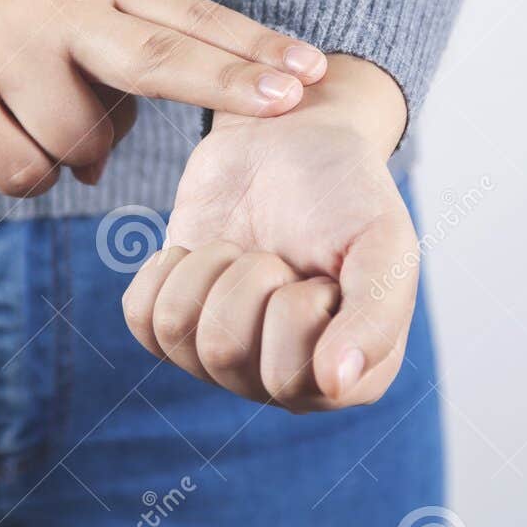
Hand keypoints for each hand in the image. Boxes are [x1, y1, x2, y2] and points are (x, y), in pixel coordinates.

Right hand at [0, 0, 326, 196]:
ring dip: (70, 149)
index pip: (189, 18)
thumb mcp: (60, 4)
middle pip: (163, 59)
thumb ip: (103, 71)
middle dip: (234, 84)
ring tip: (26, 105)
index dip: (253, 47)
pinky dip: (25, 171)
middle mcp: (58, 11)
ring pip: (82, 143)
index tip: (312, 69)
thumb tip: (96, 171)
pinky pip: (26, 173)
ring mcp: (5, 52)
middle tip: (292, 103)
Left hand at [122, 55, 416, 411]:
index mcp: (351, 377)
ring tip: (246, 249)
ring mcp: (228, 361)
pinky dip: (167, 270)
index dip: (298, 304)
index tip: (323, 272)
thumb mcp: (384, 242)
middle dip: (249, 278)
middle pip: (223, 351)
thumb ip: (375, 316)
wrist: (294, 142)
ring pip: (177, 332)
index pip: (288, 375)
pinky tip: (205, 252)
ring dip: (210, 267)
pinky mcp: (180, 325)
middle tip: (279, 255)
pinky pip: (142, 320)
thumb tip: (336, 385)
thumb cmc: (348, 194)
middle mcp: (288, 384)